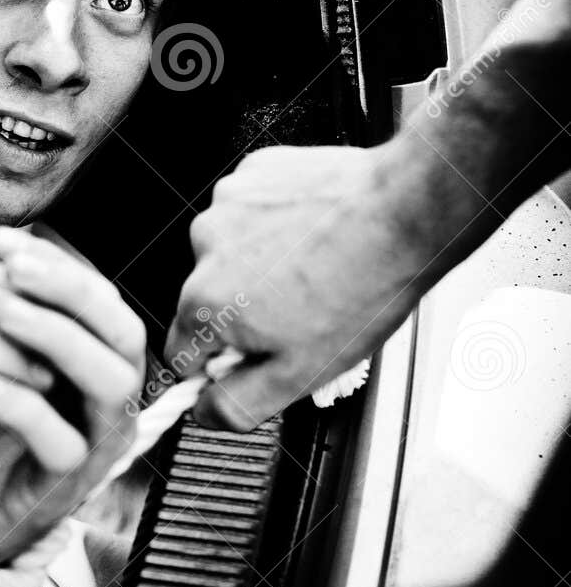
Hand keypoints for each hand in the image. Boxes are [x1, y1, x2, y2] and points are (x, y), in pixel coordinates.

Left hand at [0, 227, 145, 562]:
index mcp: (98, 365)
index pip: (103, 302)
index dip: (59, 264)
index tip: (2, 241)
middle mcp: (111, 404)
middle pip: (122, 333)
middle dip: (69, 291)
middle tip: (12, 267)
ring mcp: (96, 448)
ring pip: (109, 383)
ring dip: (55, 338)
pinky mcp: (64, 490)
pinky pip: (63, 444)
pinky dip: (25, 408)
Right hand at [166, 141, 431, 428]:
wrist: (406, 210)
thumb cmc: (364, 288)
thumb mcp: (300, 375)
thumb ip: (238, 404)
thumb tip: (204, 413)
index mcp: (205, 300)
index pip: (180, 354)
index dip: (219, 368)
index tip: (253, 361)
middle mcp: (205, 246)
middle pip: (206, 301)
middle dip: (244, 314)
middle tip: (301, 315)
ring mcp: (228, 203)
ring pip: (230, 256)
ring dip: (260, 267)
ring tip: (315, 270)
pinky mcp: (254, 173)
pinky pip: (251, 214)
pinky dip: (275, 227)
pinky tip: (314, 235)